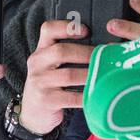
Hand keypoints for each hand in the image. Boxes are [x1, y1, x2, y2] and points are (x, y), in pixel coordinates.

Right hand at [18, 19, 95, 134]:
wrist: (33, 112)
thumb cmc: (49, 84)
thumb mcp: (50, 65)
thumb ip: (65, 53)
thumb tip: (100, 44)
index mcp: (40, 51)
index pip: (48, 29)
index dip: (67, 27)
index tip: (86, 31)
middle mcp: (37, 63)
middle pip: (61, 52)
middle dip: (86, 53)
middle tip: (104, 56)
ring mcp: (39, 82)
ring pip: (68, 75)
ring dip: (90, 74)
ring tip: (106, 74)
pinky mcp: (46, 100)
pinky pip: (72, 97)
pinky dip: (87, 95)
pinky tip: (98, 94)